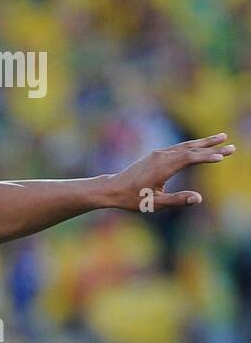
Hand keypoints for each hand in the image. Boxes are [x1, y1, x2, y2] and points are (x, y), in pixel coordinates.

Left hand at [106, 133, 235, 211]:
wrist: (112, 189)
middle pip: (191, 148)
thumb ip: (177, 200)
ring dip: (204, 142)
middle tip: (230, 144)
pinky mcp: (155, 154)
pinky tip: (199, 146)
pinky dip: (191, 145)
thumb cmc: (132, 199)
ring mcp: (158, 154)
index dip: (207, 157)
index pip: (190, 158)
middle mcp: (162, 156)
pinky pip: (178, 147)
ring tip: (220, 138)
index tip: (223, 156)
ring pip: (185, 145)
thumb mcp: (154, 204)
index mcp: (163, 168)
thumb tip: (198, 198)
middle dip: (211, 146)